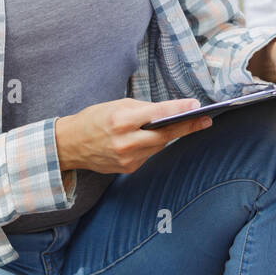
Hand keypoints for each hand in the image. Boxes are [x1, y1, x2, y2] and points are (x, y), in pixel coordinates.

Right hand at [54, 97, 212, 175]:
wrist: (70, 145)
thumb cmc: (94, 119)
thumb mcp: (116, 105)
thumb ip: (143, 109)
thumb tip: (170, 110)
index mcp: (120, 120)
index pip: (156, 114)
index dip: (178, 110)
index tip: (196, 106)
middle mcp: (124, 142)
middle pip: (164, 135)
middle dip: (186, 127)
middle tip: (205, 120)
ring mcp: (126, 159)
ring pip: (158, 146)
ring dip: (171, 135)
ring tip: (189, 125)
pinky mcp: (128, 169)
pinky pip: (148, 154)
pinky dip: (153, 145)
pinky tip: (157, 137)